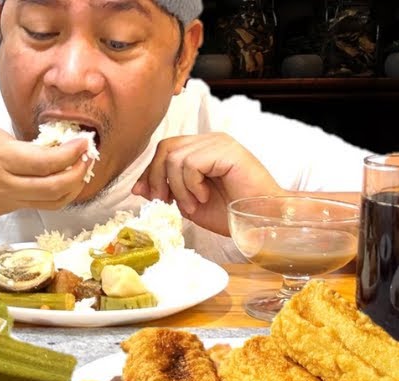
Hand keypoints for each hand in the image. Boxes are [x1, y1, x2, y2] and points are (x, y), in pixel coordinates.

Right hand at [0, 127, 93, 220]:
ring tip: (81, 170)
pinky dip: (57, 193)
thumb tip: (49, 150)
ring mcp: (7, 202)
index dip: (72, 153)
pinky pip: (40, 205)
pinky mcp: (7, 212)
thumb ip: (19, 144)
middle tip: (89, 156)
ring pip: (53, 202)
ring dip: (74, 187)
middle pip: (55, 187)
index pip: (46, 161)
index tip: (84, 142)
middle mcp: (5, 183)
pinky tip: (62, 179)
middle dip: (80, 172)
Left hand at [132, 133, 281, 234]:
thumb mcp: (189, 204)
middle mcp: (210, 141)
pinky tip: (204, 197)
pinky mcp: (226, 150)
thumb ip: (167, 192)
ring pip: (175, 157)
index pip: (165, 150)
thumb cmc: (231, 215)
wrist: (260, 221)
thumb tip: (138, 188)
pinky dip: (191, 185)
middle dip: (157, 178)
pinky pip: (191, 163)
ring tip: (192, 204)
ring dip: (177, 187)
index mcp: (202, 150)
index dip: (150, 172)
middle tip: (166, 202)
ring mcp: (219, 143)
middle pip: (165, 148)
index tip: (146, 195)